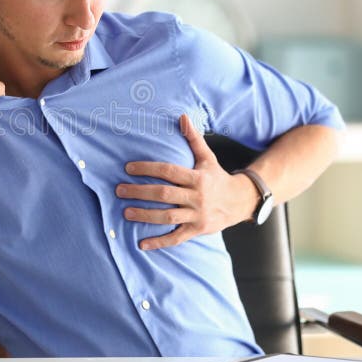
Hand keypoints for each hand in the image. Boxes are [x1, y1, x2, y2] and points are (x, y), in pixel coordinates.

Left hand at [116, 114, 259, 249]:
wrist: (241, 201)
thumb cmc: (218, 177)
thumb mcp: (208, 157)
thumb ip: (193, 139)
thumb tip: (182, 116)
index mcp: (197, 177)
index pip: (169, 171)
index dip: (148, 168)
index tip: (128, 168)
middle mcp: (197, 196)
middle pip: (164, 195)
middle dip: (140, 192)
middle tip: (119, 190)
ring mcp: (197, 215)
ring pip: (168, 217)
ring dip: (145, 215)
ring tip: (126, 212)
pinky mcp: (197, 230)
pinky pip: (176, 238)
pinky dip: (159, 242)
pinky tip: (142, 244)